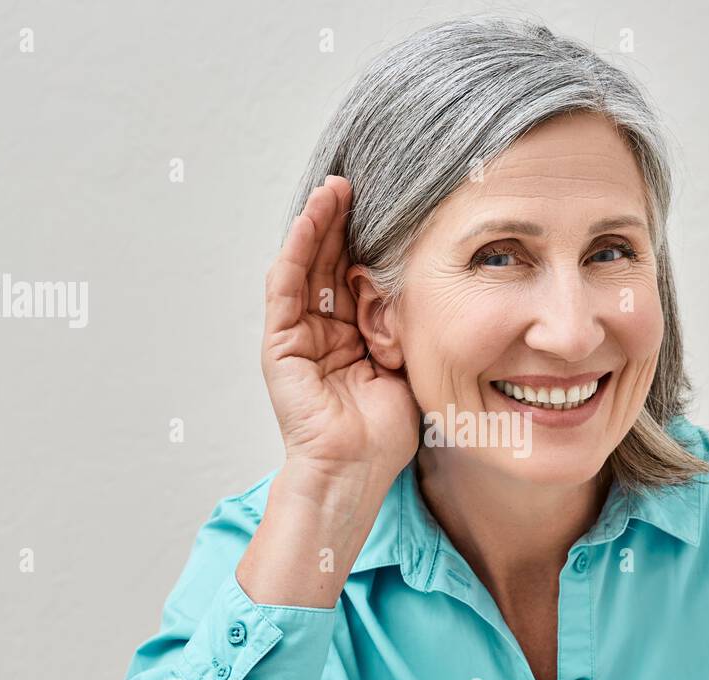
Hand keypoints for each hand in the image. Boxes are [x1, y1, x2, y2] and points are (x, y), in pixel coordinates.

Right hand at [262, 176, 419, 482]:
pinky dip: (294, 251)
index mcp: (352, 336)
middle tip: (358, 182)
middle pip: (329, 263)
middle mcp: (322, 332)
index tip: (389, 205)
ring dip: (318, 224)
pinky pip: (285, 288)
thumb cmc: (384, 432)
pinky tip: (309, 219)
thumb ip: (407, 325)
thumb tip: (428, 285)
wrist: (355, 470)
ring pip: (305, 267)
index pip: (357, 274)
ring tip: (335, 187)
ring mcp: (298, 336)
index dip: (368, 239)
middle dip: (342, 222)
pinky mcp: (279, 344)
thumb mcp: (407, 363)